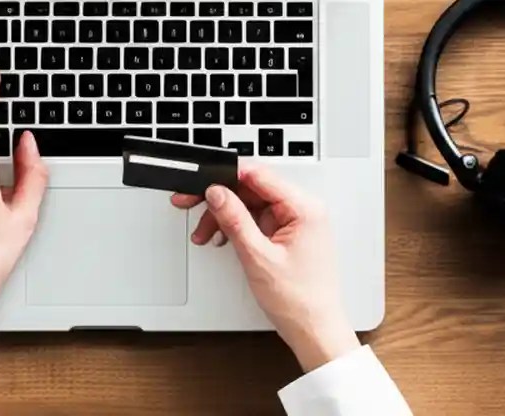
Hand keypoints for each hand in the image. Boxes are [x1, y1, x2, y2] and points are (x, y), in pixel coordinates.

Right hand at [172, 165, 359, 371]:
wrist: (314, 330)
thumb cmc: (299, 300)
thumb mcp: (258, 256)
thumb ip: (234, 220)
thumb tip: (216, 192)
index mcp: (304, 208)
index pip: (258, 175)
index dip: (226, 176)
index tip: (201, 183)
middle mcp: (303, 209)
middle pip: (252, 189)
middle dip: (220, 200)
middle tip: (190, 204)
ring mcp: (296, 222)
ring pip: (251, 204)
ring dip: (225, 216)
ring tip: (204, 233)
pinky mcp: (288, 233)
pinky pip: (257, 219)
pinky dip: (237, 227)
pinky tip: (222, 238)